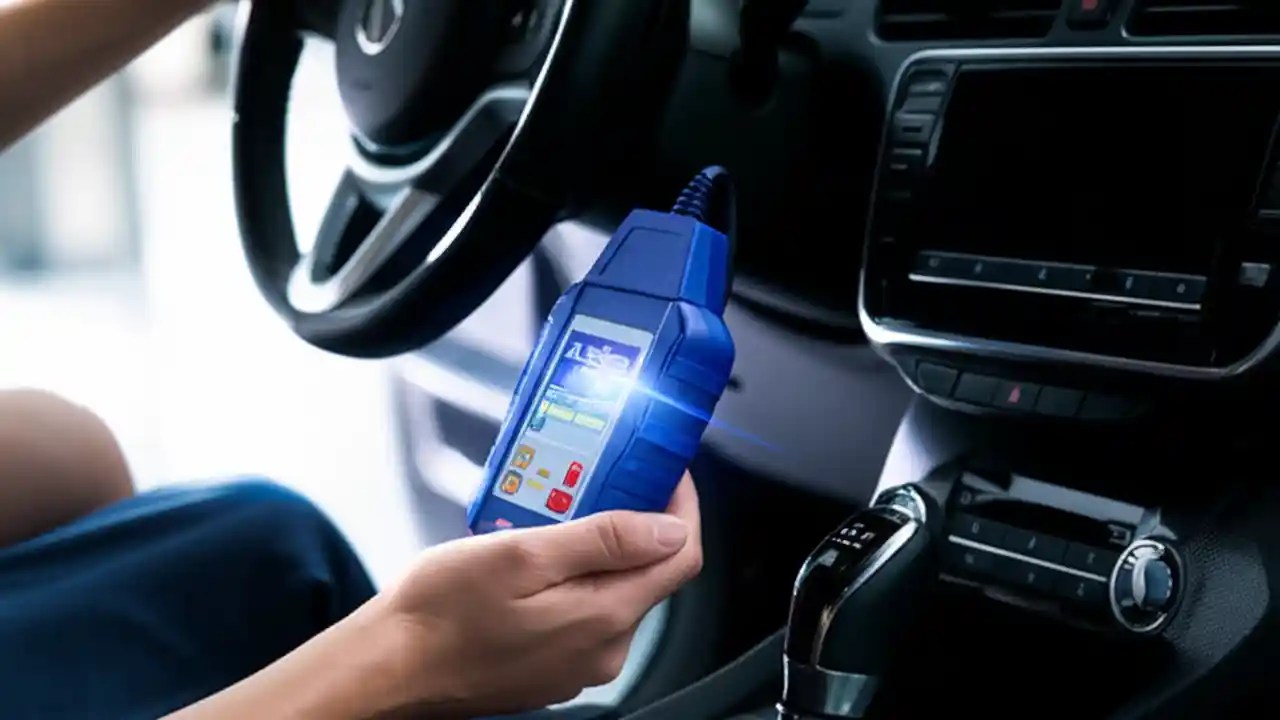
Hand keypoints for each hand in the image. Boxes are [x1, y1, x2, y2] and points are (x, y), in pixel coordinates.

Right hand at [381, 472, 702, 718]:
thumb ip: (603, 541)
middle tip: (596, 477)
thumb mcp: (522, 555)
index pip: (682, 556)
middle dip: (633, 519)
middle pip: (648, 571)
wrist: (389, 669)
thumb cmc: (439, 613)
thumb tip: (670, 528)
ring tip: (551, 512)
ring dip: (596, 547)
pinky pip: (582, 611)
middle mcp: (603, 649)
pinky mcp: (553, 666)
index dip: (682, 506)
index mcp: (604, 618)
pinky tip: (533, 555)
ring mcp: (578, 662)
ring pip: (613, 589)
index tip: (663, 469)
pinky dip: (571, 576)